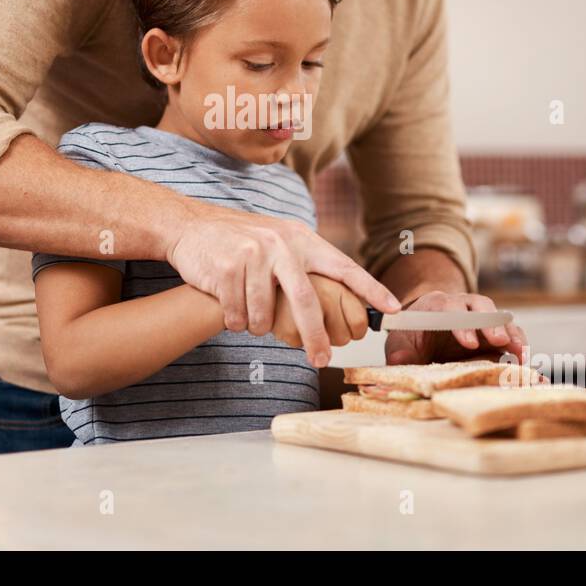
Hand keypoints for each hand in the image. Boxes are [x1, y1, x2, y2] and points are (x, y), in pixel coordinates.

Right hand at [165, 204, 399, 365]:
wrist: (191, 226)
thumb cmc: (240, 242)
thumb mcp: (278, 241)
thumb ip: (305, 265)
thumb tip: (339, 299)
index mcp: (301, 240)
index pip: (343, 267)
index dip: (370, 289)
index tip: (394, 309)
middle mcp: (280, 244)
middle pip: (305, 301)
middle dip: (315, 336)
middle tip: (322, 359)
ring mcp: (252, 254)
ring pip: (264, 315)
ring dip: (257, 326)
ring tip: (248, 314)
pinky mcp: (227, 267)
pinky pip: (237, 315)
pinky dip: (235, 322)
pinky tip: (228, 307)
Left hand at [383, 290, 528, 366]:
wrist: (427, 332)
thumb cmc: (413, 335)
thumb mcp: (401, 342)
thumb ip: (400, 351)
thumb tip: (398, 361)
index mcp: (438, 305)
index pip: (450, 307)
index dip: (461, 323)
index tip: (469, 342)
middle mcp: (464, 306)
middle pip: (481, 307)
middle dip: (490, 324)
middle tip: (499, 341)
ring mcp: (483, 319)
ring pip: (501, 319)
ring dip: (511, 334)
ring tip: (520, 353)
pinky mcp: (496, 334)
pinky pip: (512, 334)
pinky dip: (520, 346)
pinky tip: (524, 362)